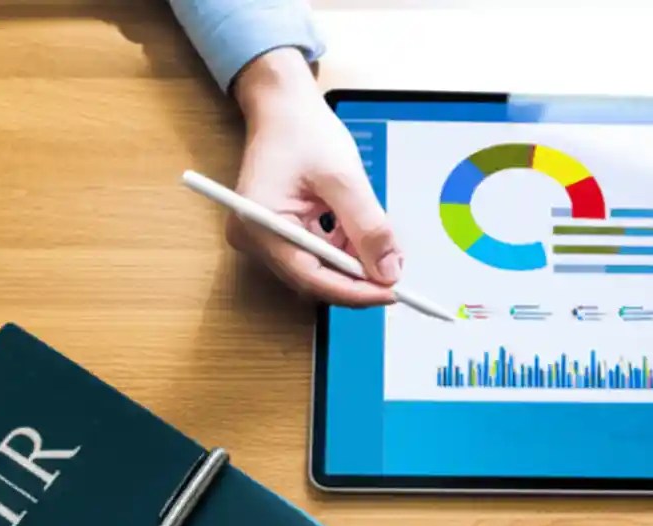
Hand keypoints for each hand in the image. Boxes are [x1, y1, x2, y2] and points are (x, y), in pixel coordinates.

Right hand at [230, 48, 401, 306]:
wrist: (283, 106)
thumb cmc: (302, 131)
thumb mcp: (343, 177)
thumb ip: (368, 226)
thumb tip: (390, 270)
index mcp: (260, 224)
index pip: (310, 277)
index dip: (354, 291)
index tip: (391, 291)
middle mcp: (255, 238)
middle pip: (313, 278)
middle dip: (356, 278)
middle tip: (397, 275)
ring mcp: (266, 237)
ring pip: (318, 268)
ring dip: (352, 261)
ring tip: (379, 242)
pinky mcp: (280, 232)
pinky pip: (316, 253)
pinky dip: (342, 247)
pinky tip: (357, 230)